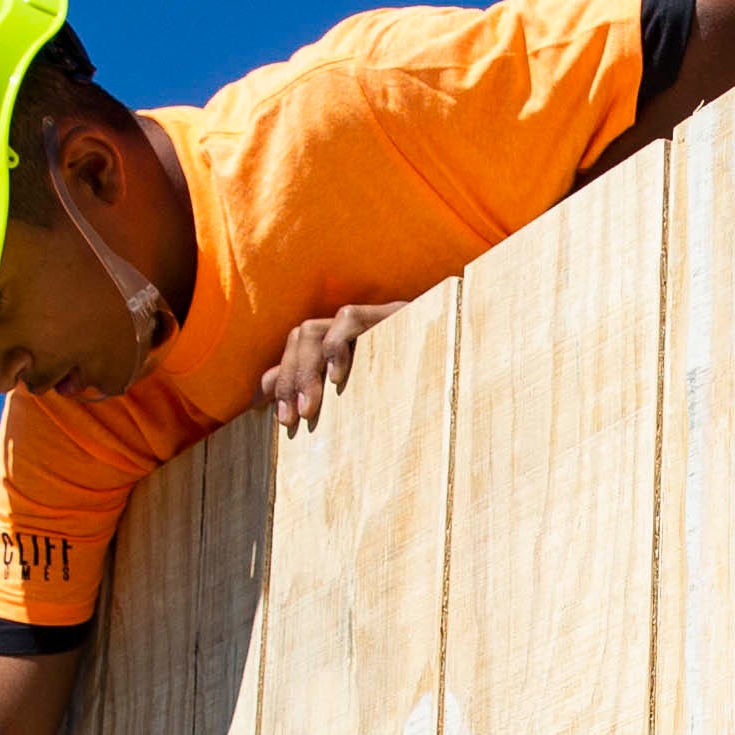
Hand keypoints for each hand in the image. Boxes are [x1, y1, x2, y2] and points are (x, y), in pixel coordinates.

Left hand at [261, 300, 403, 431]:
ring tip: (309, 408)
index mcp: (343, 345)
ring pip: (313, 330)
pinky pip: (349, 318)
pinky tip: (336, 378)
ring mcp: (371, 319)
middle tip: (290, 420)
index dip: (278, 379)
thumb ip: (314, 393)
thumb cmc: (409, 394)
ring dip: (303, 372)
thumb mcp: (359, 401)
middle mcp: (351, 329)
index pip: (296, 352)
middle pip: (299, 340)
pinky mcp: (393, 314)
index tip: (266, 411)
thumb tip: (263, 397)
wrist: (472, 384)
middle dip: (288, 381)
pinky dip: (335, 346)